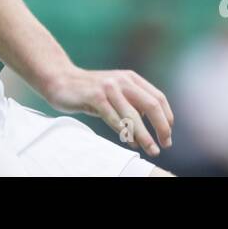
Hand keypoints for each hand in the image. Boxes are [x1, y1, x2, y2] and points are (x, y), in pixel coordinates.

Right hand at [40, 66, 173, 156]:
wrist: (61, 80)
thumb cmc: (90, 91)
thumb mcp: (115, 92)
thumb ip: (132, 102)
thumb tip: (153, 126)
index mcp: (131, 78)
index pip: (158, 98)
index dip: (166, 117)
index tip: (167, 135)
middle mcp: (123, 80)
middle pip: (151, 105)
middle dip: (161, 127)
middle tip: (165, 144)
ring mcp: (109, 87)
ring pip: (133, 115)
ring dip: (145, 135)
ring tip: (152, 149)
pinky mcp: (95, 96)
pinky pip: (114, 118)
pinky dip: (125, 132)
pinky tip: (131, 143)